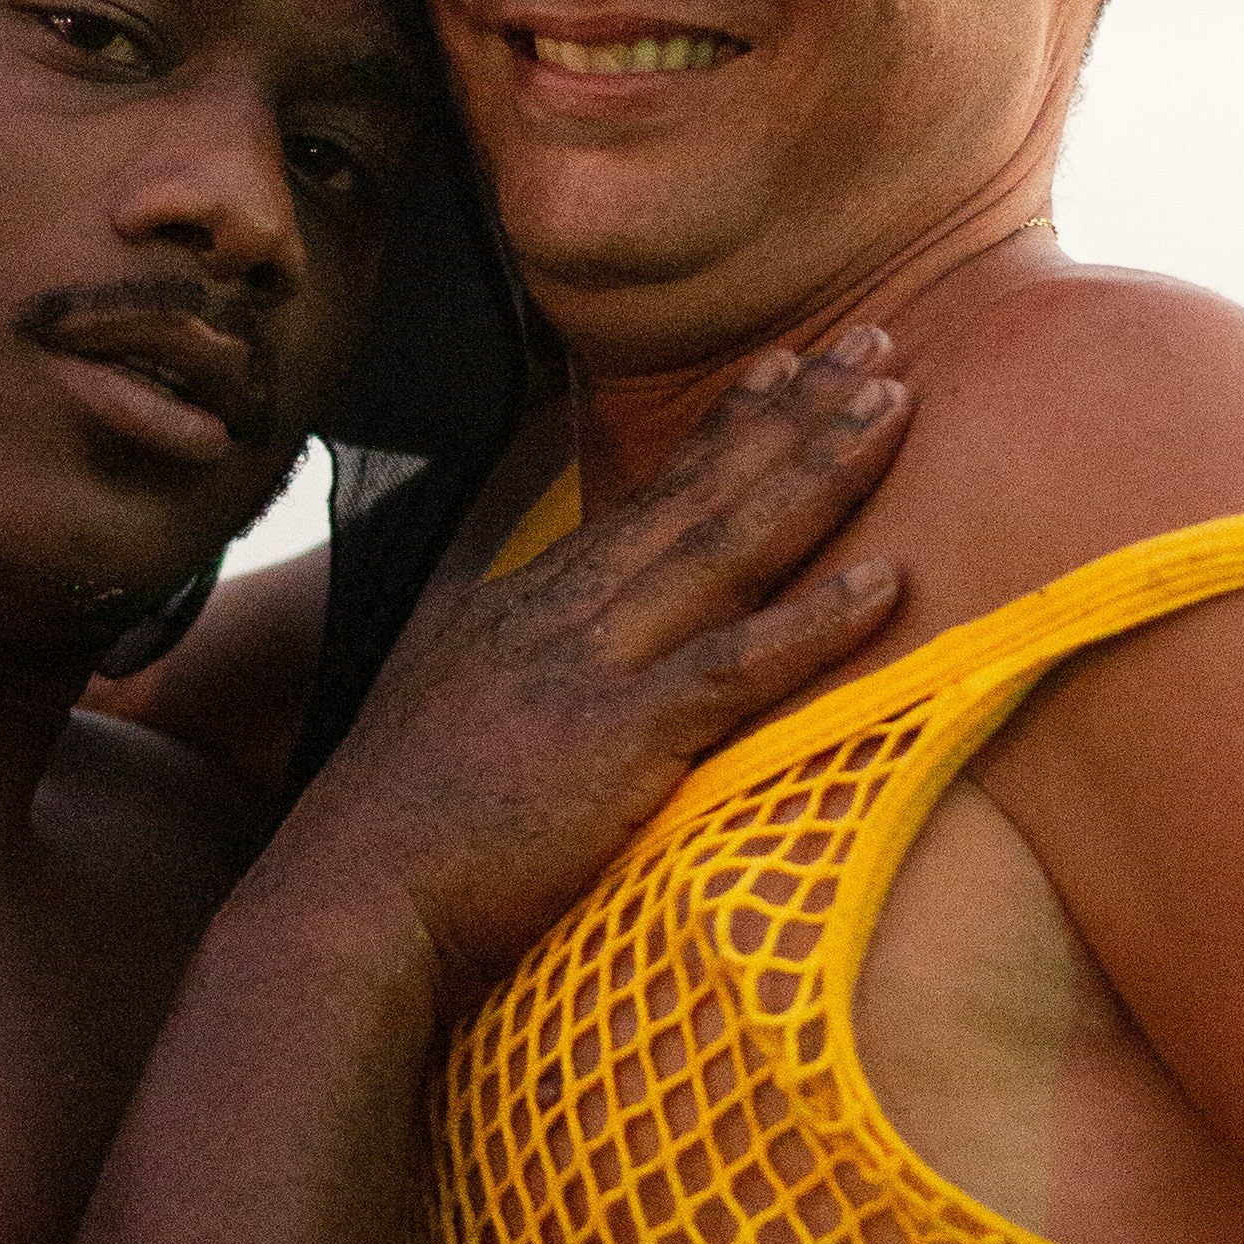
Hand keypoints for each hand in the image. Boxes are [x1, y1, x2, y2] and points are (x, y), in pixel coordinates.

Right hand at [299, 338, 910, 998]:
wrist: (345, 904)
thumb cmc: (389, 840)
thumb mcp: (435, 711)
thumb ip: (489, 661)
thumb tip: (511, 638)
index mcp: (519, 606)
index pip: (641, 500)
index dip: (721, 431)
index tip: (784, 369)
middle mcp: (556, 612)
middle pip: (696, 493)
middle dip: (793, 412)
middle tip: (877, 339)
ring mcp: (589, 667)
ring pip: (727, 547)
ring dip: (819, 470)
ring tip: (898, 404)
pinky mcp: (618, 738)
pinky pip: (737, 668)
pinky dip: (815, 622)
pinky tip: (890, 580)